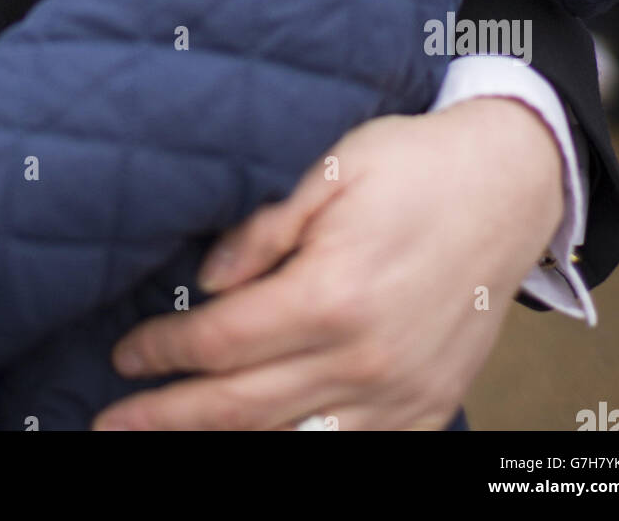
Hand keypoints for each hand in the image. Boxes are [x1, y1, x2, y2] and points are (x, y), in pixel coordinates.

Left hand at [93, 98, 564, 430]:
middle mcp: (364, 359)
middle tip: (110, 425)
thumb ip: (263, 232)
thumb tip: (206, 284)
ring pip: (289, 441)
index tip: (125, 353)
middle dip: (166, 419)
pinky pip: (350, 450)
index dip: (163, 352)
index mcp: (331, 295)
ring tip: (168, 441)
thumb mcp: (330, 171)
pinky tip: (261, 442)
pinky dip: (297, 450)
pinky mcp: (428, 407)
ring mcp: (400, 393)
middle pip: (240, 408)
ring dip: (221, 443)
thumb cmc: (414, 167)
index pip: (221, 342)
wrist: (509, 187)